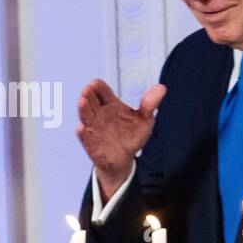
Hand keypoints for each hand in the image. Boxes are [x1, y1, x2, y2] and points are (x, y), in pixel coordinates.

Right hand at [76, 79, 165, 199]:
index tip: (96, 84)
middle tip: (88, 90)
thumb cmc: (132, 135)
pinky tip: (81, 127)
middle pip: (90, 101)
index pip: (101, 91)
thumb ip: (150, 104)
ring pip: (86, 117)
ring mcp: (94, 128)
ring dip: (83, 110)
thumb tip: (161, 88)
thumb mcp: (144, 120)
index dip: (98, 87)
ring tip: (82, 101)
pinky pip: (85, 138)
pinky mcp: (91, 144)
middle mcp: (99, 114)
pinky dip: (83, 133)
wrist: (123, 158)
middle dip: (88, 95)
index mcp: (110, 105)